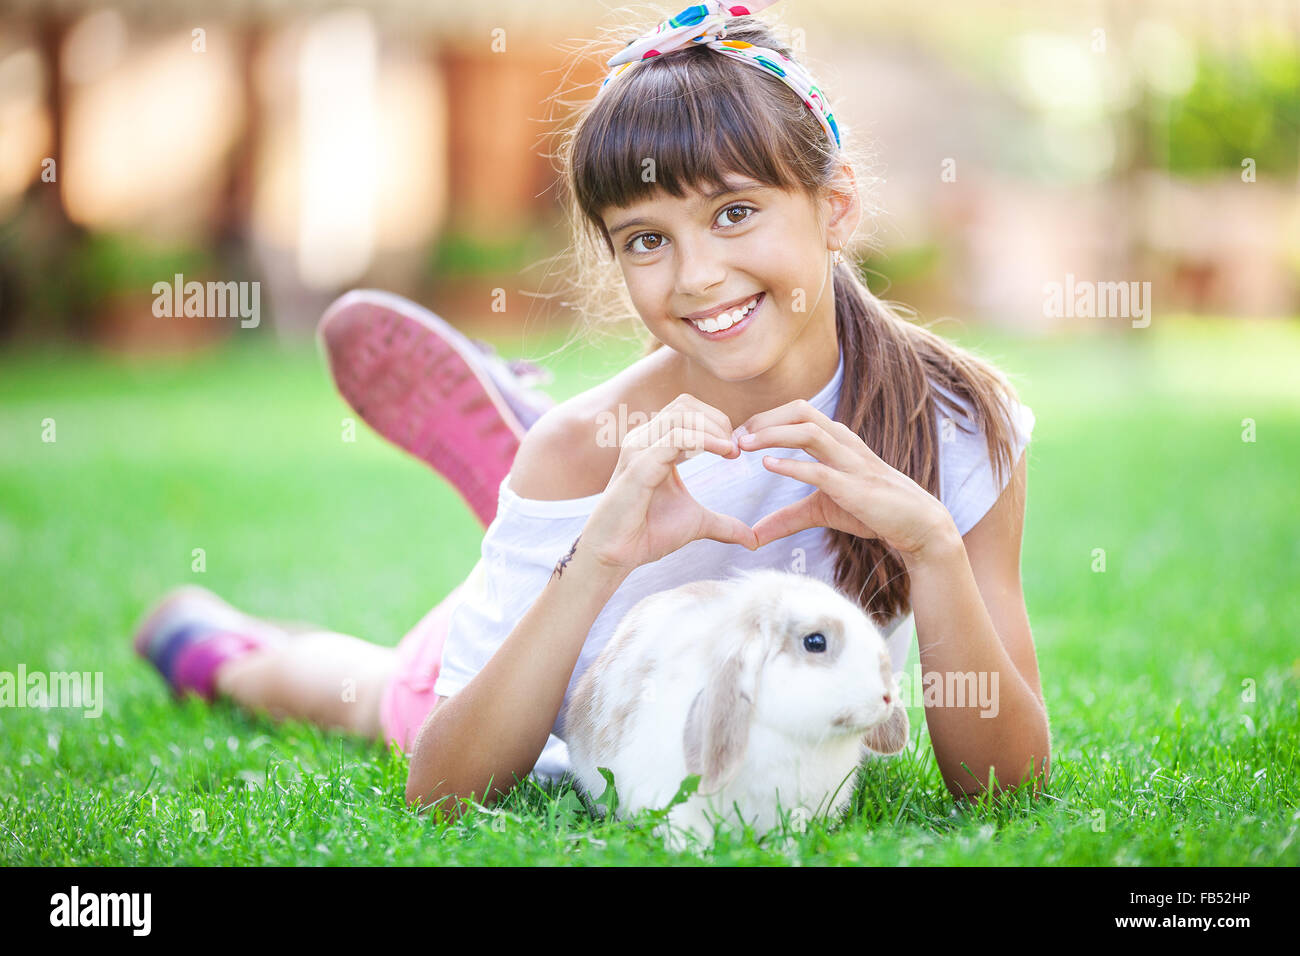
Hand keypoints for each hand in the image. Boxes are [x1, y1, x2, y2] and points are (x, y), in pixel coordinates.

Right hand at [582, 394, 759, 573]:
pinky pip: (674, 439)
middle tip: (735, 449)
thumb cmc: (648, 533)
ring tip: (731, 451)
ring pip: (680, 415)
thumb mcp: (696, 524)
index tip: (735, 449)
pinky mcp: (638, 466)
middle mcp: (643, 440)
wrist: (617, 555)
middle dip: (718, 421)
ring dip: (713, 428)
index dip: (716, 421)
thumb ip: (724, 524)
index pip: (687, 409)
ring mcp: (638, 450)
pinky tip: (724, 452)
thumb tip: (753, 541)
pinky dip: (704, 440)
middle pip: (685, 404)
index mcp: (653, 445)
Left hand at [737, 399, 955, 559]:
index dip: (765, 418)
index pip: (797, 412)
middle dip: (765, 419)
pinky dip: (792, 465)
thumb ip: (787, 518)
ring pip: (810, 432)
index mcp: (836, 440)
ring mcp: (851, 462)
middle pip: (801, 411)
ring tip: (744, 444)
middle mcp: (844, 442)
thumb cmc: (870, 510)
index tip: (737, 435)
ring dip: (773, 434)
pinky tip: (768, 465)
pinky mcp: (855, 487)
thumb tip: (752, 535)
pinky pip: (820, 469)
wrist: (915, 525)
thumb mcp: (821, 511)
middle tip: (734, 436)